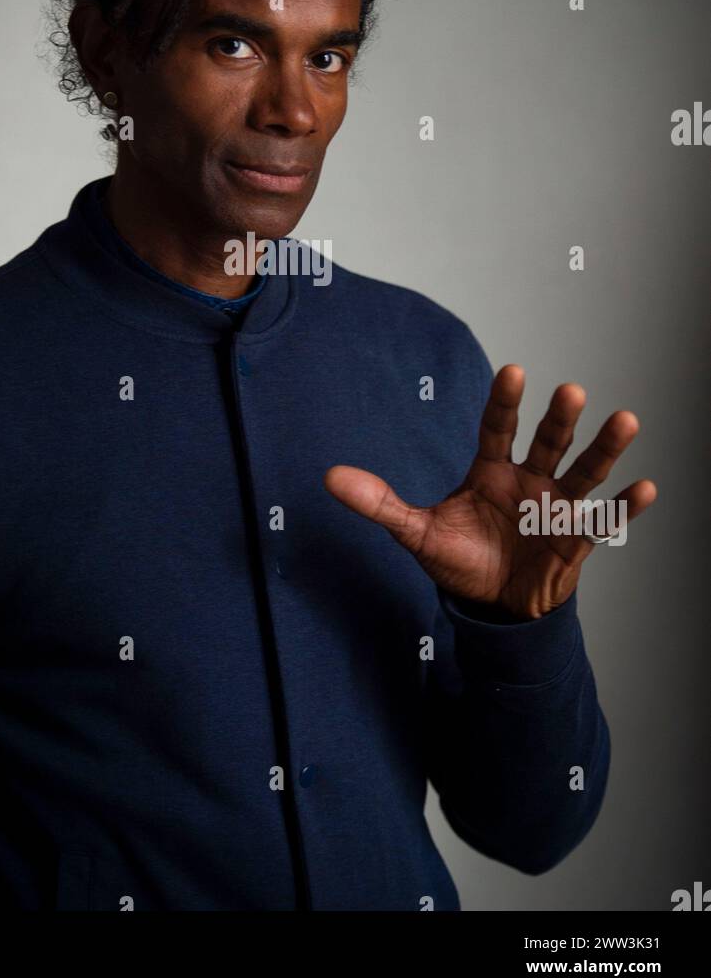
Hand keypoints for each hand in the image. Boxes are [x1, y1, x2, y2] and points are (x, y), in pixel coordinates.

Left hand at [323, 365, 656, 619]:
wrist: (494, 607)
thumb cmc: (460, 561)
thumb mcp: (417, 533)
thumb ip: (380, 504)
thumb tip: (330, 478)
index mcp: (490, 472)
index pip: (497, 429)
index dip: (505, 402)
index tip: (514, 371)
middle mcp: (528, 480)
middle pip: (546, 442)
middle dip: (558, 419)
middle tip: (570, 391)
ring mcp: (555, 507)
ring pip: (583, 471)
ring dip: (604, 447)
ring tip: (625, 420)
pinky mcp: (575, 539)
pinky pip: (604, 520)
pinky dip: (625, 506)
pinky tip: (647, 487)